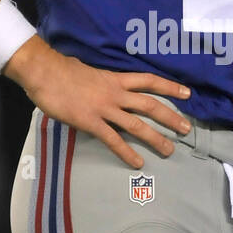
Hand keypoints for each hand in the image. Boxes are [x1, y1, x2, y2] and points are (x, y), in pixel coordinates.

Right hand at [4, 35, 191, 166]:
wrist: (44, 72)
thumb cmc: (62, 70)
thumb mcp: (89, 71)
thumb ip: (102, 81)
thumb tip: (106, 84)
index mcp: (115, 79)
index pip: (149, 81)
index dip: (170, 87)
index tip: (188, 94)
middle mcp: (115, 93)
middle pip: (150, 105)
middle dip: (171, 117)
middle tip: (186, 129)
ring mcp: (104, 108)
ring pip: (137, 125)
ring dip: (155, 138)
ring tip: (169, 150)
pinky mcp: (91, 122)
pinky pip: (113, 140)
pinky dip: (127, 152)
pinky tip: (137, 162)